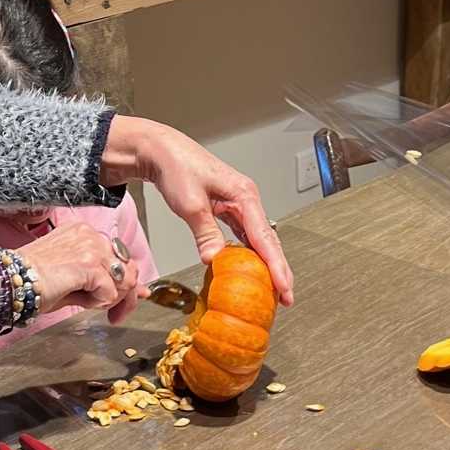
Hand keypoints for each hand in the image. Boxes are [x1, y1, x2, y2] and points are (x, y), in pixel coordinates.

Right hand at [21, 222, 142, 320]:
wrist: (12, 283)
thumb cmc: (36, 283)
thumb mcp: (80, 281)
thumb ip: (111, 282)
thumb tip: (142, 290)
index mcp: (85, 232)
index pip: (121, 258)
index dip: (124, 284)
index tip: (120, 304)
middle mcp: (90, 234)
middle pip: (128, 270)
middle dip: (122, 297)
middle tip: (111, 315)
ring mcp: (91, 247)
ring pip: (123, 282)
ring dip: (107, 299)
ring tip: (84, 301)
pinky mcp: (89, 264)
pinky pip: (110, 292)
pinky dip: (97, 302)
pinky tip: (78, 298)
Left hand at [101, 116, 294, 305]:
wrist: (163, 151)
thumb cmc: (177, 167)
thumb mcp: (190, 204)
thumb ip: (206, 233)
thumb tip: (215, 259)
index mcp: (244, 196)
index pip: (265, 238)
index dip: (276, 265)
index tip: (284, 287)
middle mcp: (247, 201)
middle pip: (269, 241)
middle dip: (279, 270)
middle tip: (286, 298)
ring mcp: (240, 206)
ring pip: (260, 241)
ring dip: (268, 265)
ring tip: (274, 290)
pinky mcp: (229, 211)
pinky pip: (247, 237)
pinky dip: (252, 256)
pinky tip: (253, 271)